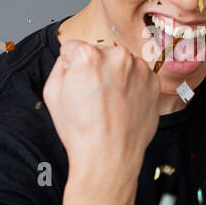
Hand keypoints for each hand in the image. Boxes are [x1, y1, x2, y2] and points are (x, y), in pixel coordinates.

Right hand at [42, 40, 159, 180]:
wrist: (110, 156)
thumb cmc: (82, 130)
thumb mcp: (52, 94)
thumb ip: (60, 66)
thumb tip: (70, 58)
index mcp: (88, 56)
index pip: (74, 48)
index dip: (71, 67)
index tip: (76, 83)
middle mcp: (117, 56)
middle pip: (100, 53)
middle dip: (96, 70)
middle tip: (94, 97)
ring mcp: (139, 69)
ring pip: (121, 64)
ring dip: (116, 77)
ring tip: (110, 104)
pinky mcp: (153, 82)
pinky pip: (138, 76)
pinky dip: (132, 87)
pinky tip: (123, 106)